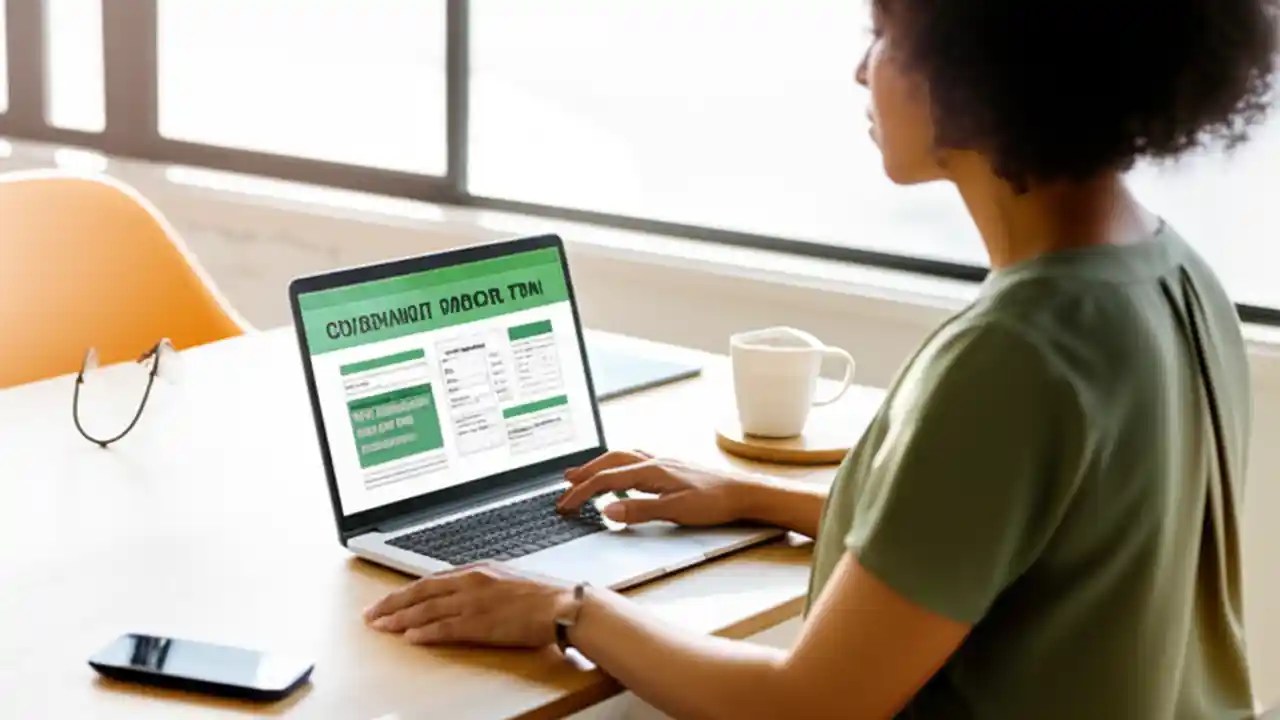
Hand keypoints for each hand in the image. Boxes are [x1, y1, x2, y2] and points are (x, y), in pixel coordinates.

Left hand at [363, 563, 573, 647]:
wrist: (561, 605)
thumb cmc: (542, 596)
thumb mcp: (507, 580)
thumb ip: (482, 585)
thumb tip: (464, 594)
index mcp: (477, 570)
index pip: (431, 580)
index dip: (407, 590)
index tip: (390, 599)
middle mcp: (470, 582)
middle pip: (421, 592)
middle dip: (392, 603)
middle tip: (372, 614)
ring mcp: (473, 602)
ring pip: (426, 610)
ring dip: (400, 619)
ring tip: (381, 627)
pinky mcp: (479, 623)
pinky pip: (443, 628)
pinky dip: (424, 633)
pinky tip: (409, 638)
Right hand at [557, 450, 755, 525]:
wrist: (743, 492)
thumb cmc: (714, 502)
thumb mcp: (675, 511)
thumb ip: (639, 510)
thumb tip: (605, 511)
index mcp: (651, 471)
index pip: (606, 480)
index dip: (582, 492)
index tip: (564, 504)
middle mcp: (655, 461)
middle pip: (610, 461)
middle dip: (585, 473)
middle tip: (565, 484)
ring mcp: (664, 461)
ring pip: (623, 456)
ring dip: (601, 464)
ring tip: (584, 473)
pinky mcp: (672, 466)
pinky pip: (637, 458)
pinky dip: (621, 463)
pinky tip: (623, 472)